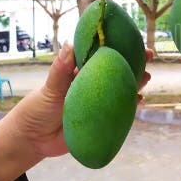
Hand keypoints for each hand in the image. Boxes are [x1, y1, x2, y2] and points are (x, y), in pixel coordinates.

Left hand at [0, 44, 152, 180]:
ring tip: (146, 77)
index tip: (131, 40)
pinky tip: (139, 101)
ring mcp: (97, 104)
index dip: (116, 47)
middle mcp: (91, 86)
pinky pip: (119, 112)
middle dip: (132, 64)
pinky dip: (130, 106)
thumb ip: (60, 70)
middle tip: (148, 57)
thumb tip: (70, 44)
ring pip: (120, 91)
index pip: (100, 56)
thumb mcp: (49, 89)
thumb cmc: (36, 110)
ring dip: (134, 83)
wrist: (32, 140)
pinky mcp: (100, 121)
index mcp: (78, 74)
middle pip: (115, 72)